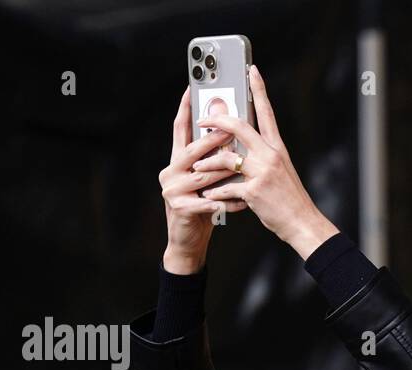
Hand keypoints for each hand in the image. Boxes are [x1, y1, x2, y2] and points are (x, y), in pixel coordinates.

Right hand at [159, 87, 245, 273]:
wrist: (188, 241)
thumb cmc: (203, 206)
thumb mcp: (207, 179)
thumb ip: (213, 158)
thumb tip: (230, 132)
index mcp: (177, 160)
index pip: (180, 128)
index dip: (186, 108)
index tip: (192, 87)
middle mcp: (170, 171)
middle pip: (192, 150)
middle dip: (211, 139)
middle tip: (229, 127)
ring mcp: (172, 190)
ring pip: (202, 176)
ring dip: (223, 171)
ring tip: (242, 165)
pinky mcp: (180, 209)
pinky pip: (208, 202)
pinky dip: (226, 201)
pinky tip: (241, 201)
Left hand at [197, 65, 338, 257]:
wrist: (302, 223)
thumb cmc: (290, 199)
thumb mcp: (280, 171)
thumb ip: (262, 156)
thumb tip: (241, 148)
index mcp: (277, 148)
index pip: (266, 112)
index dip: (259, 89)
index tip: (251, 69)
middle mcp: (270, 156)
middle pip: (239, 127)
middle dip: (216, 120)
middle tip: (202, 119)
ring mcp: (262, 173)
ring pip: (226, 158)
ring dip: (208, 163)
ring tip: (197, 168)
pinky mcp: (254, 191)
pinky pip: (227, 187)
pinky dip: (216, 193)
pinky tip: (210, 196)